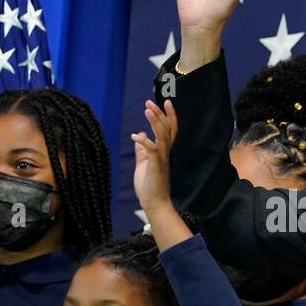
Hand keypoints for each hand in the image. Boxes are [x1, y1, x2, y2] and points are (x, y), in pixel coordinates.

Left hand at [132, 99, 177, 214]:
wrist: (154, 204)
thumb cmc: (149, 186)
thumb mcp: (143, 163)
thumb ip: (142, 150)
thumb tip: (138, 135)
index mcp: (163, 152)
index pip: (170, 130)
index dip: (169, 115)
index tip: (165, 102)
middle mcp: (166, 153)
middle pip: (167, 129)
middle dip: (159, 114)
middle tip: (149, 102)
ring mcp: (162, 159)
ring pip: (163, 136)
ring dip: (155, 122)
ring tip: (147, 110)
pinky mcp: (157, 166)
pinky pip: (153, 150)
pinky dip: (146, 142)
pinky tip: (135, 137)